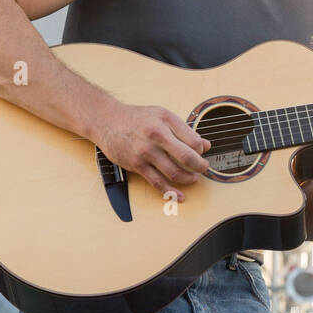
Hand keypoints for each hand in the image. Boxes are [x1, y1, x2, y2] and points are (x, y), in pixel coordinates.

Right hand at [94, 101, 210, 199]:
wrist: (108, 121)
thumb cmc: (137, 118)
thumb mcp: (163, 116)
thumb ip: (184, 130)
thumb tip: (205, 145)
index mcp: (165, 121)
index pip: (193, 140)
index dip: (201, 150)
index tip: (201, 153)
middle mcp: (156, 136)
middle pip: (186, 158)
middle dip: (200, 167)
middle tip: (203, 168)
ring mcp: (145, 152)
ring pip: (174, 172)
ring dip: (188, 179)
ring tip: (192, 178)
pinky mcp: (137, 165)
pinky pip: (157, 182)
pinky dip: (170, 191)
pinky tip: (179, 196)